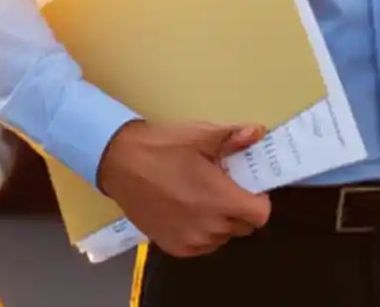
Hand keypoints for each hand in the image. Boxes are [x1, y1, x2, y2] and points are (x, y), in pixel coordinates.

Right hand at [97, 121, 270, 257]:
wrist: (119, 163)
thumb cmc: (163, 147)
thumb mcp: (201, 136)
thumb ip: (234, 137)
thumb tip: (260, 132)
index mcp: (220, 199)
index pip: (260, 215)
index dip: (259, 200)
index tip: (248, 186)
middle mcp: (209, 226)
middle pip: (244, 227)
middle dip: (241, 209)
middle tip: (225, 188)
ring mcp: (190, 241)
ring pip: (223, 238)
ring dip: (222, 222)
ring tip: (205, 199)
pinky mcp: (172, 247)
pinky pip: (202, 247)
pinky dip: (203, 234)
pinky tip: (190, 212)